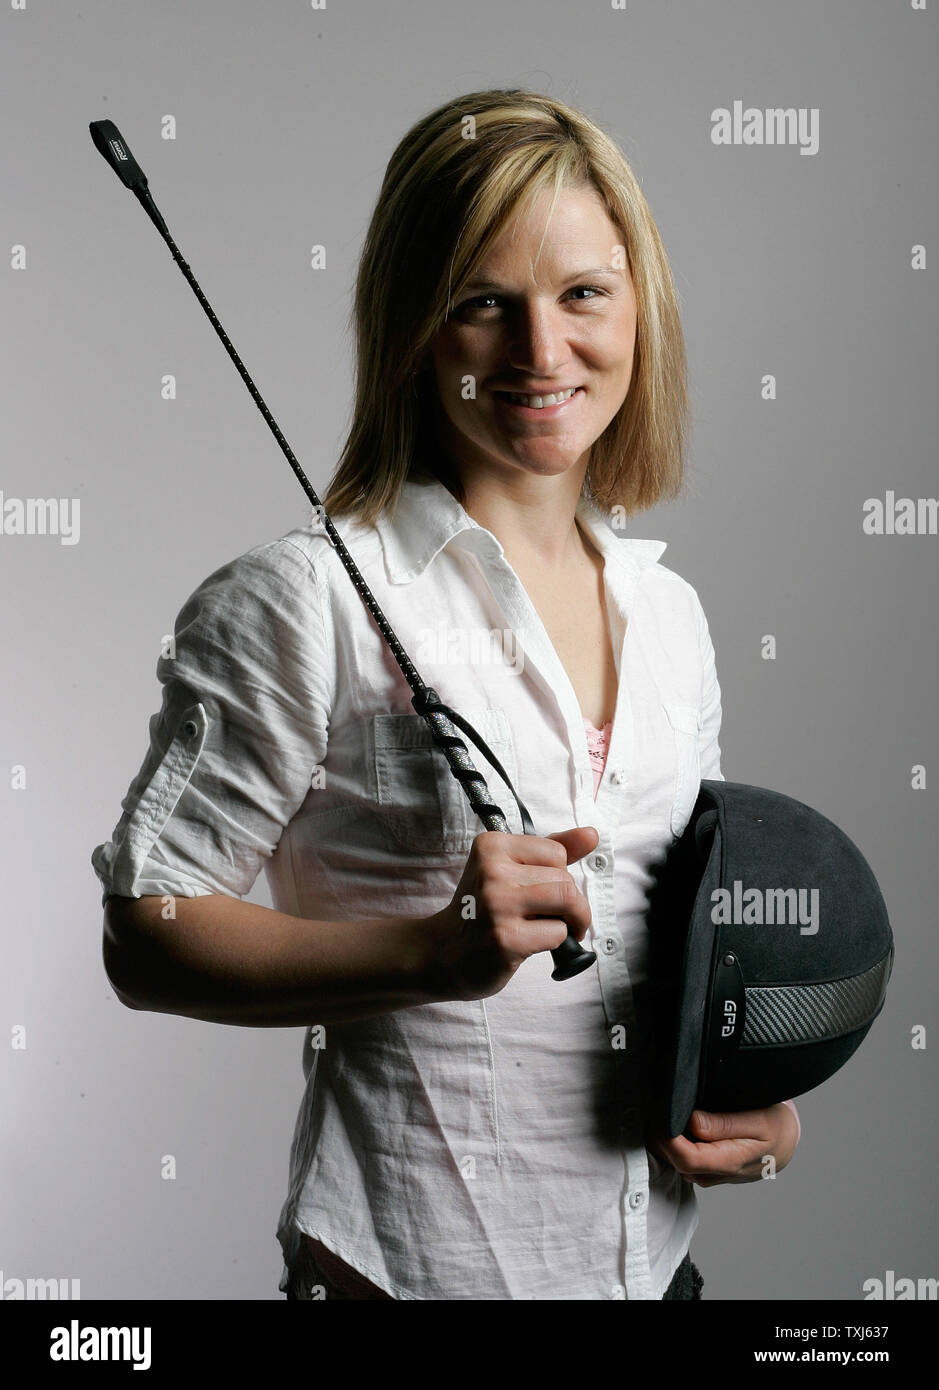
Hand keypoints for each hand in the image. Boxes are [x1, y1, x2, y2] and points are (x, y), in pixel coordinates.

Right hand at [426, 826, 598, 1001]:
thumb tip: (591, 834)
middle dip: (569, 901)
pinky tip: (532, 944)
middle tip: (551, 915)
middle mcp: (492, 871)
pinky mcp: (505, 938)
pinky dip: (556, 942)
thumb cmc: (482, 910)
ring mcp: (497, 905)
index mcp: (492, 846)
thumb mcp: (510, 871)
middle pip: (565, 878)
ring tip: (554, 928)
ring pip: (568, 901)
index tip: (545, 891)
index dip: (559, 874)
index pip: (556, 852)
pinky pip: (558, 933)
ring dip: (571, 920)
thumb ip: (551, 851)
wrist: (444, 953)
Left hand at [652, 1102, 799, 1186]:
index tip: (661, 1115)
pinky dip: (674, 1145)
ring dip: (665, 1141)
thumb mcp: (757, 1119)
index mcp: (728, 1161)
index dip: (667, 1139)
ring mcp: (710, 1175)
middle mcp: (716, 1173)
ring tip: (666, 1113)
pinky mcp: (707, 1172)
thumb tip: (693, 1122)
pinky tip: (676, 1126)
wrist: (785, 1143)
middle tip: (659, 1107)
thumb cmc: (775, 1127)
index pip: (685, 1158)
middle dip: (661, 1136)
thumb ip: (724, 1123)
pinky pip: (683, 1162)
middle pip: (675, 1162)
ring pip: (676, 1163)